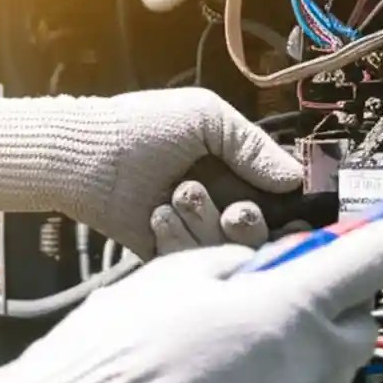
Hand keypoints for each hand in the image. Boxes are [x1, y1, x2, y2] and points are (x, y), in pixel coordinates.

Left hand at [0, 88, 301, 257]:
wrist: (88, 156)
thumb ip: (253, 146)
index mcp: (235, 172)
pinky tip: (158, 215)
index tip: (293, 216)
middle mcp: (220, 205)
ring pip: (225, 251)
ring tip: (178, 197)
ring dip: (206, 225)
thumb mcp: (207, 118)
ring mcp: (193, 233)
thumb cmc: (144, 127)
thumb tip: (295, 178)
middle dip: (250, 224)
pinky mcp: (167, 257)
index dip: (290, 212)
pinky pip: (190, 265)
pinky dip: (179, 241)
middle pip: (258, 234)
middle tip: (235, 212)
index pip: (278, 201)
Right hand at [0, 217, 382, 382]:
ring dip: (303, 352)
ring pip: (326, 374)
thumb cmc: (120, 350)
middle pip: (359, 326)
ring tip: (238, 345)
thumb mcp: (178, 273)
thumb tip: (275, 264)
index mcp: (289, 308)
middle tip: (286, 293)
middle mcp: (305, 367)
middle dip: (336, 305)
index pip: (374, 260)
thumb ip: (243, 264)